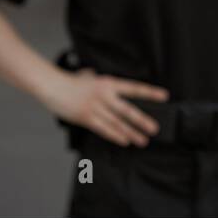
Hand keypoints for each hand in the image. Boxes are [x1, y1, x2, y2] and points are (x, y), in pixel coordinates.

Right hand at [42, 67, 168, 147]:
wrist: (52, 85)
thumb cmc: (71, 82)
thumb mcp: (91, 77)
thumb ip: (101, 81)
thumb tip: (106, 82)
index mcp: (109, 83)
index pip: (134, 88)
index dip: (150, 92)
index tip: (164, 97)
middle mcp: (105, 95)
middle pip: (128, 109)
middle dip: (143, 120)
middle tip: (155, 129)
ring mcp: (96, 107)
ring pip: (117, 122)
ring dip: (131, 132)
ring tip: (143, 140)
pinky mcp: (86, 117)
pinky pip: (103, 129)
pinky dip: (115, 135)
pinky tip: (125, 141)